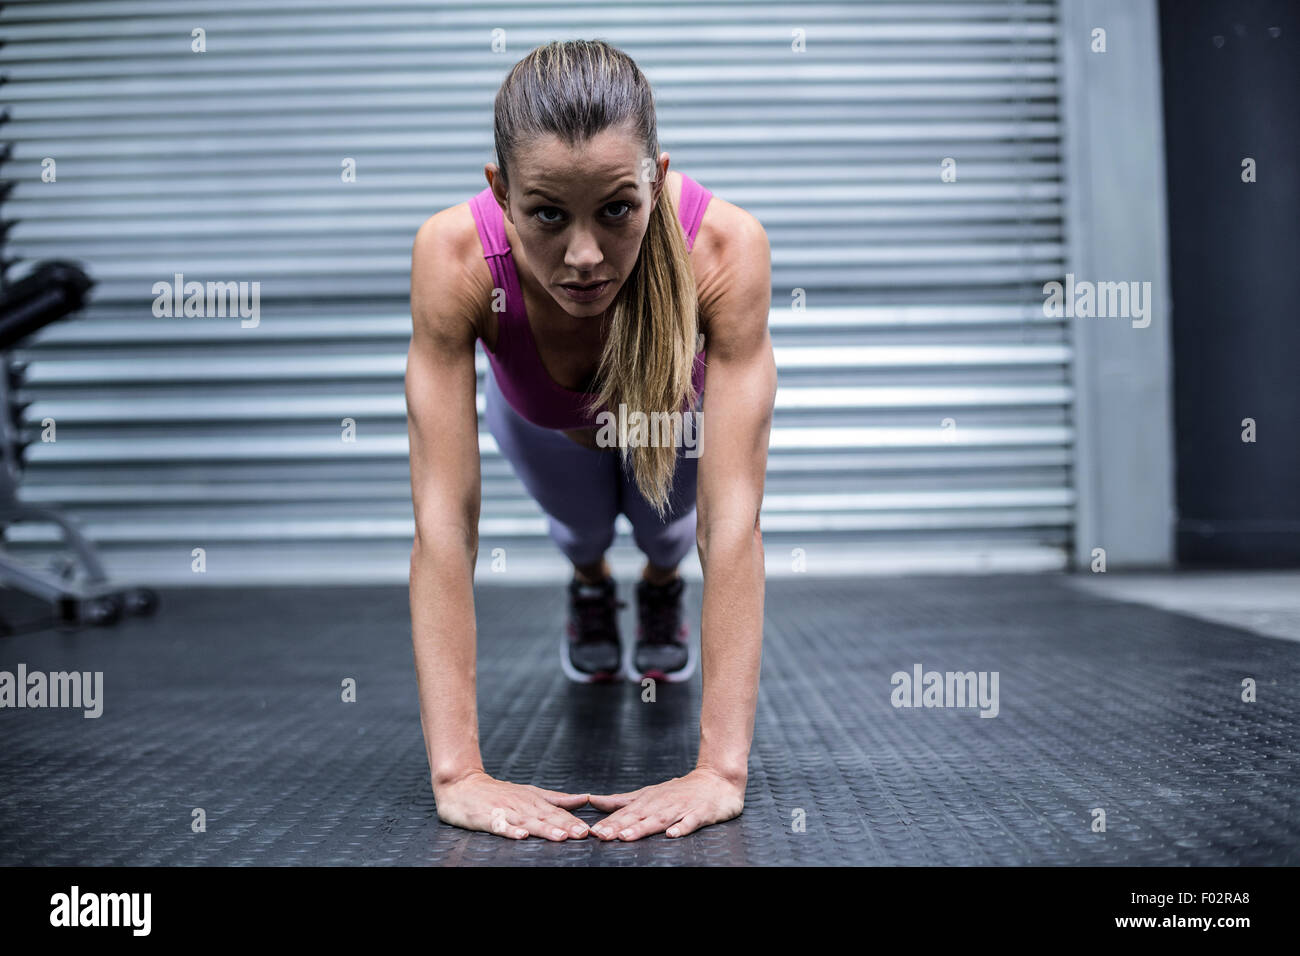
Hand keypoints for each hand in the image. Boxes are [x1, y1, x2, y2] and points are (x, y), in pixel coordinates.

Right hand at [433, 769, 591, 839]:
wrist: (462, 784)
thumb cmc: (498, 792)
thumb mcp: (530, 792)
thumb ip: (557, 799)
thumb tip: (584, 798)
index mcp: (534, 800)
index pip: (558, 812)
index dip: (574, 821)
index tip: (589, 830)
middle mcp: (522, 805)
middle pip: (547, 817)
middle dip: (566, 826)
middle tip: (583, 834)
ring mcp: (504, 811)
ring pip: (527, 822)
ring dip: (544, 829)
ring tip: (560, 836)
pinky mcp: (486, 818)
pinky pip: (500, 826)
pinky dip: (510, 831)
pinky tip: (521, 836)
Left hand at [587, 767, 744, 840]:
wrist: (717, 779)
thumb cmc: (680, 790)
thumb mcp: (648, 793)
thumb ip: (621, 800)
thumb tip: (594, 801)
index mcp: (648, 800)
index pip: (625, 813)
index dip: (608, 823)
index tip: (592, 832)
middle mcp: (662, 803)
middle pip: (638, 816)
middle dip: (619, 826)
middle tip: (601, 836)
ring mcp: (682, 808)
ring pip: (660, 819)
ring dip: (642, 828)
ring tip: (626, 836)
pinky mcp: (701, 813)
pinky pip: (691, 822)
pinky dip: (682, 827)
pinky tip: (672, 834)